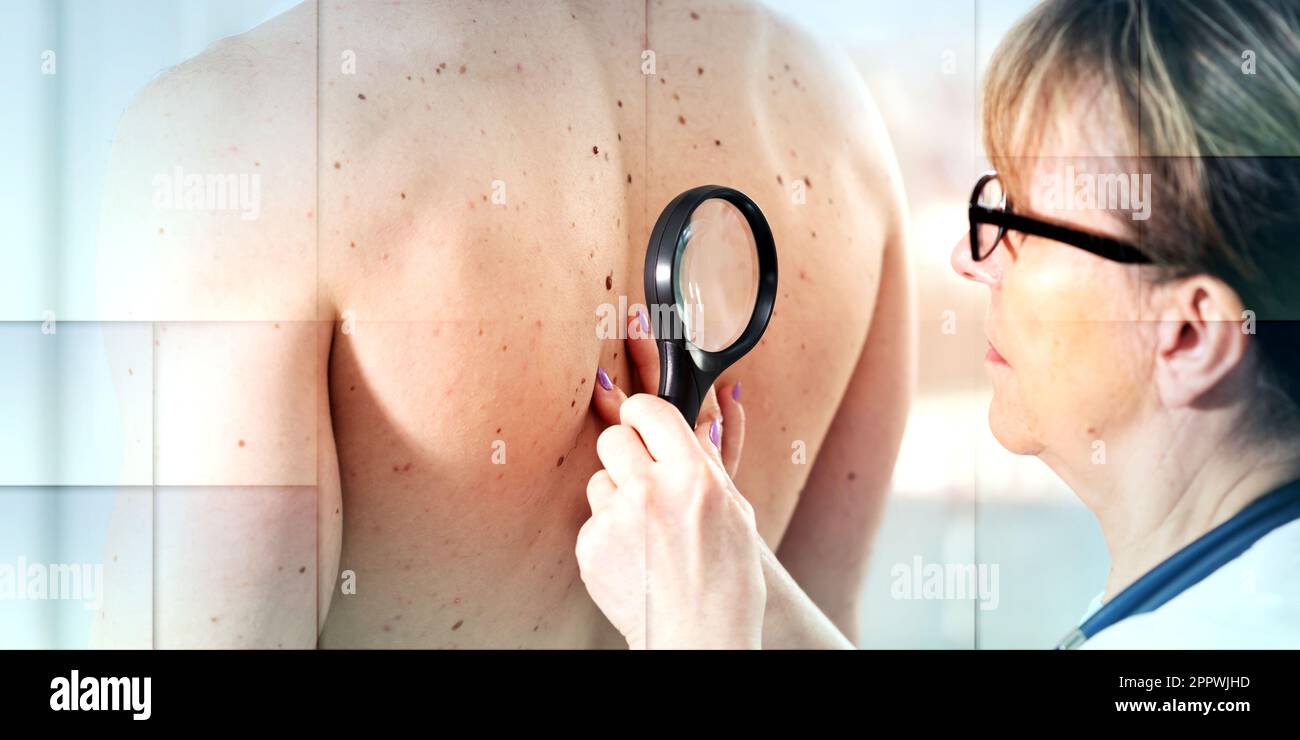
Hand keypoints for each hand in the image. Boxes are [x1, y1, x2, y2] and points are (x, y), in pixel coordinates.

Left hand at [575, 310, 763, 648]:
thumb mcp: (735, 513)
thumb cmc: (729, 582)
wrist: (701, 638)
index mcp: (692, 475)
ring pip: (599, 481)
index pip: (649, 409)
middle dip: (626, 453)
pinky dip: (608, 535)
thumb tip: (701, 425)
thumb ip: (708, 465)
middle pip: (613, 438)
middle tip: (643, 477)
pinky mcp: (591, 547)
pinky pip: (592, 521)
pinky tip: (635, 558)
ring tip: (646, 532)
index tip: (644, 423)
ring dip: (617, 497)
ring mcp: (615, 519)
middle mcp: (650, 489)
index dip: (644, 415)